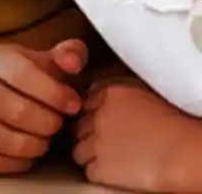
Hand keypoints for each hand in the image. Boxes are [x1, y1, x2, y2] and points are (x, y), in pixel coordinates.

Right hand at [0, 39, 86, 174]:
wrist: (13, 98)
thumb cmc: (39, 81)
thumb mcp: (56, 63)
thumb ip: (70, 55)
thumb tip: (72, 61)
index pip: (22, 75)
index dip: (54, 93)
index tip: (74, 104)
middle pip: (17, 112)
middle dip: (49, 123)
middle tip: (59, 122)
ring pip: (10, 142)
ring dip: (38, 145)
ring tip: (45, 136)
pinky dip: (19, 162)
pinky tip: (28, 151)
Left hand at [74, 78, 201, 192]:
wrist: (187, 152)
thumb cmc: (180, 125)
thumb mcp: (149, 95)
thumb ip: (125, 95)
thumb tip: (117, 100)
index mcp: (112, 94)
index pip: (88, 101)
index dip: (95, 113)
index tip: (103, 121)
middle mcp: (99, 116)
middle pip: (81, 125)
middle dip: (91, 134)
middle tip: (109, 142)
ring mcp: (97, 143)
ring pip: (80, 150)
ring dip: (91, 154)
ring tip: (112, 159)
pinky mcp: (101, 168)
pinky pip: (90, 171)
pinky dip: (100, 173)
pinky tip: (117, 172)